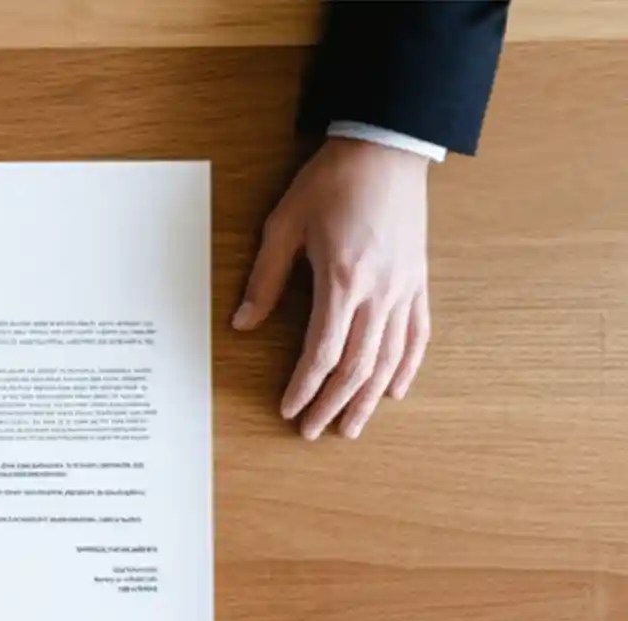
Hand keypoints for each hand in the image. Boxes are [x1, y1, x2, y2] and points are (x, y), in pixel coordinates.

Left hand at [232, 138, 431, 439]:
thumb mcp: (284, 225)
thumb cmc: (331, 183)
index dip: (304, 388)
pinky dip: (407, 367)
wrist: (385, 148)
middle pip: (356, 367)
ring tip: (351, 427)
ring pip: (389, 360)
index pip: (322, 353)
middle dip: (332, 405)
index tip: (288, 409)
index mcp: (341, 280)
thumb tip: (242, 323)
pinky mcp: (419, 281)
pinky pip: (417, 335)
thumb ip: (265, 279)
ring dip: (369, 399)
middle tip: (311, 431)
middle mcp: (378, 292)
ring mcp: (405, 289)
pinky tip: (394, 391)